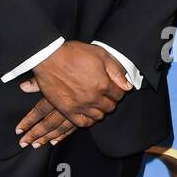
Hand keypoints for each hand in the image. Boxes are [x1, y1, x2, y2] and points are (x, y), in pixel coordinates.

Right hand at [15, 43, 129, 146]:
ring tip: (96, 102)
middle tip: (106, 94)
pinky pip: (82, 123)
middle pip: (110, 106)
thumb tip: (127, 86)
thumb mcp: (100, 55)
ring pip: (98, 116)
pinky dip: (88, 120)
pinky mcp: (67, 110)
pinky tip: (88, 113)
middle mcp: (93, 97)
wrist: (48, 57)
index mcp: (103, 84)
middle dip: (111, 100)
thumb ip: (116, 71)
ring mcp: (80, 105)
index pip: (119, 94)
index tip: (114, 87)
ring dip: (100, 110)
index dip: (119, 90)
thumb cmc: (74, 53)